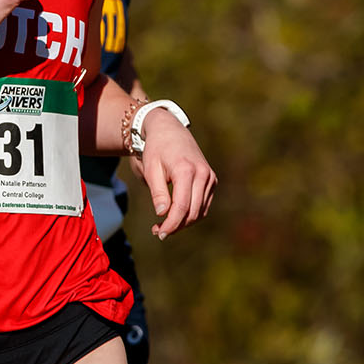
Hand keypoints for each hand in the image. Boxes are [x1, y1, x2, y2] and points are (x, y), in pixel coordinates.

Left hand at [130, 113, 215, 239]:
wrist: (169, 130)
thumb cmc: (156, 150)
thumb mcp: (151, 169)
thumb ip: (157, 192)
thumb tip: (162, 214)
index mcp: (187, 170)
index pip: (182, 206)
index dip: (172, 223)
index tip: (160, 233)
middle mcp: (203, 174)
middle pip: (193, 211)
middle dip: (177, 225)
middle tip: (158, 232)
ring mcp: (210, 177)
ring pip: (200, 210)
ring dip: (184, 222)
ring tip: (164, 225)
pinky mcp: (211, 180)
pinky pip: (204, 204)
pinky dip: (191, 213)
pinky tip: (176, 216)